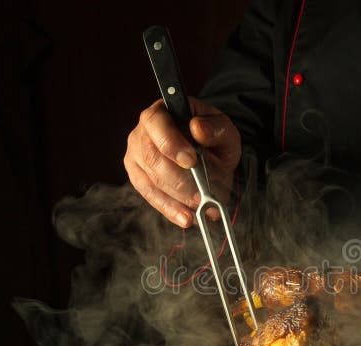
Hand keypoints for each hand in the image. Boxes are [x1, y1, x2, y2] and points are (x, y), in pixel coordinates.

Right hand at [124, 97, 241, 226]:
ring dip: (179, 198)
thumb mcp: (224, 129)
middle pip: (153, 158)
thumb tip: (198, 128)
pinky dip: (170, 209)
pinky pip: (151, 197)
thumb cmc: (213, 137)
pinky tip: (186, 218)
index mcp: (160, 113)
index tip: (191, 161)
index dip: (171, 143)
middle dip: (180, 180)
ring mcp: (136, 157)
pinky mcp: (139, 178)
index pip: (156, 123)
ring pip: (152, 180)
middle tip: (203, 194)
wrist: (210, 154)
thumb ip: (216, 128)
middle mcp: (142, 133)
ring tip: (202, 207)